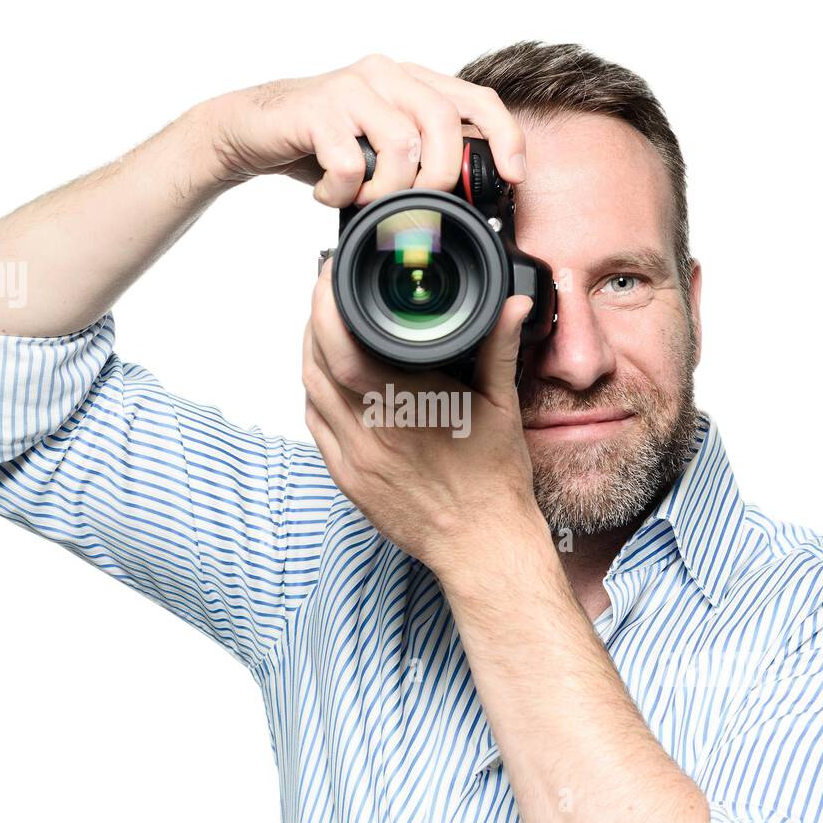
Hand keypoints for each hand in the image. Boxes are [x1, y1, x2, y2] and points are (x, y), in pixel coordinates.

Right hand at [207, 53, 526, 204]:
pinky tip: (331, 196)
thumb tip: (469, 201)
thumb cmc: (322, 144)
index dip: (506, 137)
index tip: (514, 178)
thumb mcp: (381, 149)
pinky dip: (344, 193)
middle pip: (444, 122)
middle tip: (415, 209)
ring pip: (402, 144)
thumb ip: (421, 159)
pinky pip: (351, 162)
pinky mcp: (317, 110)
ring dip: (387, 192)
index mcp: (411, 81)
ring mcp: (351, 88)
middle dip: (440, 178)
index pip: (477, 98)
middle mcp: (386, 75)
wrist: (255, 130)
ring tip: (363, 203)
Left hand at [302, 256, 543, 573]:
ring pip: (309, 394)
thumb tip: (513, 305)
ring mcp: (354, 459)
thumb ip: (500, 347)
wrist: (482, 543)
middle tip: (328, 296)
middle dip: (316, 322)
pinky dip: (315, 396)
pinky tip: (328, 380)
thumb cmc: (493, 482)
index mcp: (406, 408)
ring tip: (325, 329)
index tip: (332, 278)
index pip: (343, 346)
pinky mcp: (348, 480)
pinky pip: (316, 427)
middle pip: (316, 364)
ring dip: (311, 356)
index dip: (326, 306)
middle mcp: (371, 433)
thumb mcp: (502, 406)